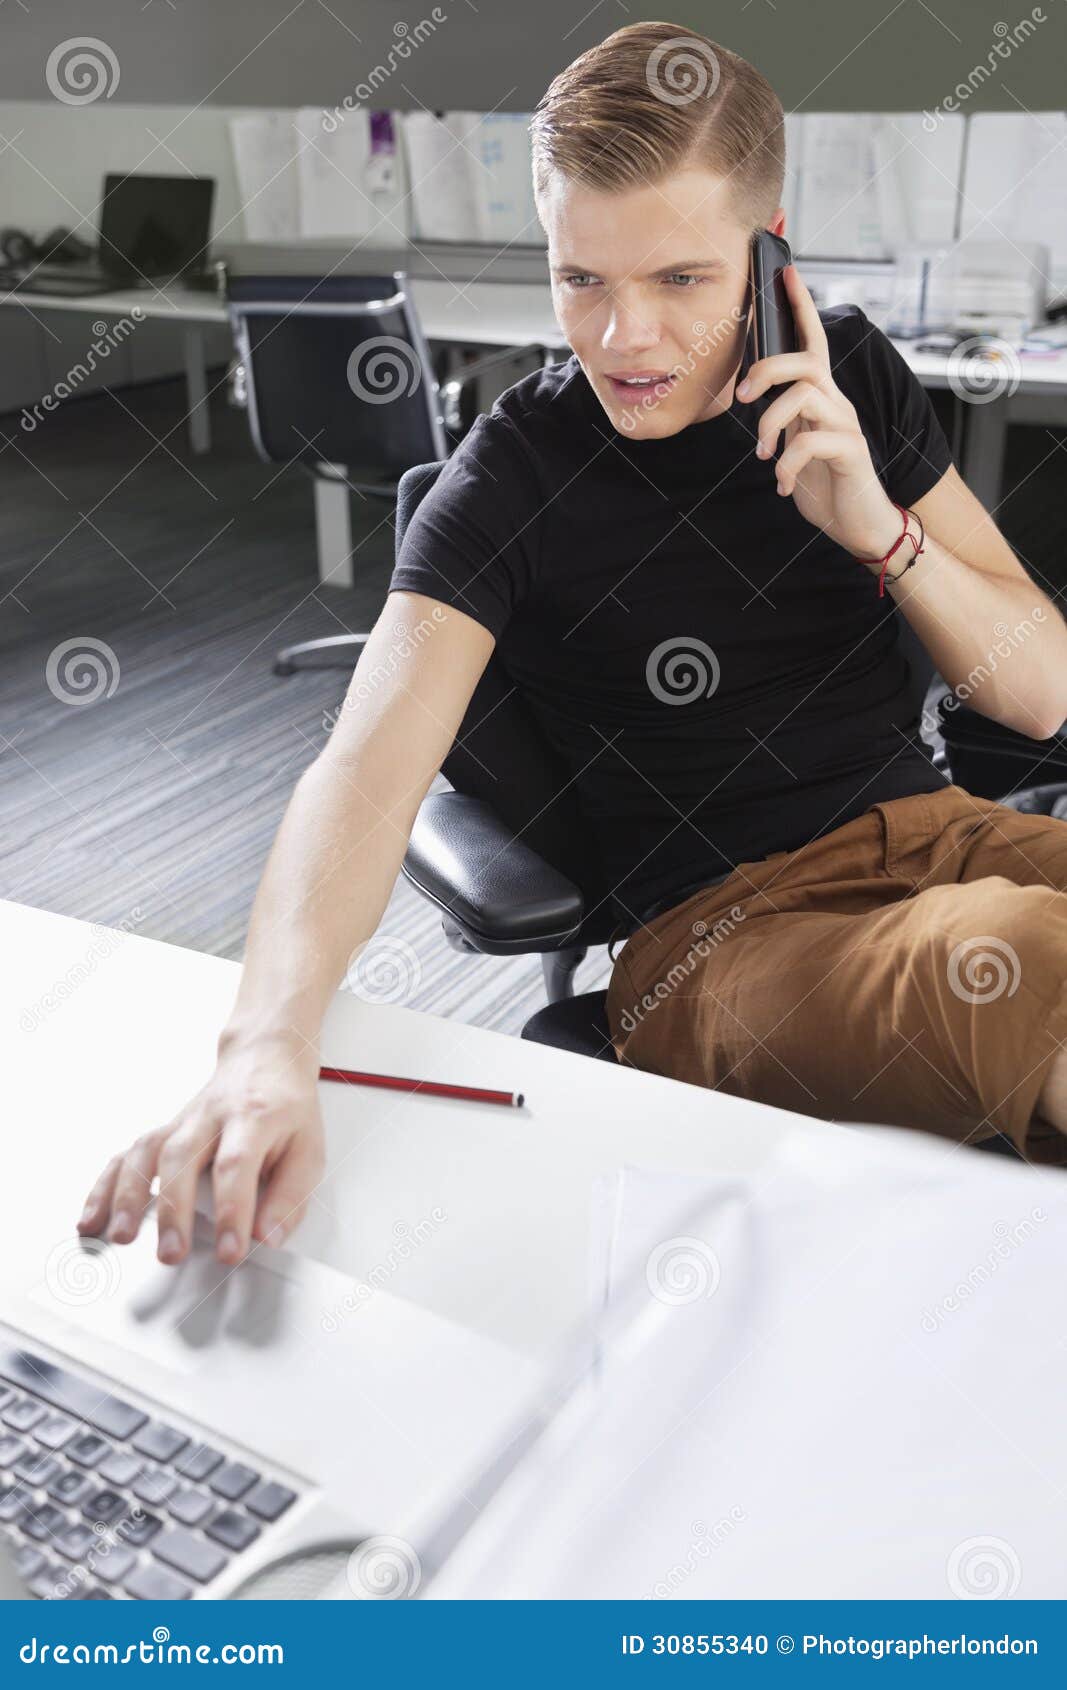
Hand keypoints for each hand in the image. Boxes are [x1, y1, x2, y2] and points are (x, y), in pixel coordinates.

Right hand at [76, 1032, 325, 1265]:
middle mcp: (211, 1116)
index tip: (230, 1250)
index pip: (237, 1164)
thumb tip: (270, 1237)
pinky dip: (104, 1187)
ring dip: (128, 1196)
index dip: (232, 1210)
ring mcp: (181, 1122)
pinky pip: (126, 1155)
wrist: (264, 1058)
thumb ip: (291, 1195)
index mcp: (255, 1117)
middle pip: (183, 1157)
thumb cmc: (286, 1108)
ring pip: (146, 1152)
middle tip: (171, 1253)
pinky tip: (92, 1219)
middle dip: (173, 1209)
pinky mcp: (163, 1132)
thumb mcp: (309, 1147)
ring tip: (120, 1236)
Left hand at [735, 263, 900, 563]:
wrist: (864, 524)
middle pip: (804, 361)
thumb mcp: (797, 445)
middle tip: (743, 396)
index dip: (801, 307)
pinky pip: (811, 443)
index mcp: (822, 399)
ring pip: (804, 396)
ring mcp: (846, 426)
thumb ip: (784, 420)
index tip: (785, 272)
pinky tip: (784, 485)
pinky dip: (787, 465)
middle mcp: (838, 404)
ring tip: (766, 456)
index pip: (813, 341)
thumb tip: (754, 398)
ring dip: (772, 424)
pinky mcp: (851, 453)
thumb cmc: (828, 484)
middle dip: (766, 369)